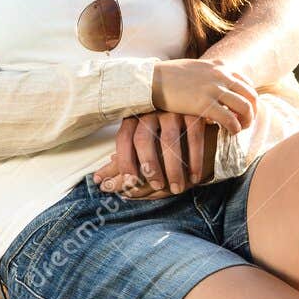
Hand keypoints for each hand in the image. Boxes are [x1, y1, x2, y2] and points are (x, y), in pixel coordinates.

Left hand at [94, 111, 217, 196]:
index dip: (125, 162)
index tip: (130, 183)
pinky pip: (193, 137)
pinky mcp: (195, 111)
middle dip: (149, 167)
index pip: (123, 139)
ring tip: (177, 188)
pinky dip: (194, 160)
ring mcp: (173, 110)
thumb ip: (121, 160)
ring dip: (173, 168)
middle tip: (157, 186)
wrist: (198, 113)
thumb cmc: (165, 137)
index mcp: (134, 118)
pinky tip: (195, 178)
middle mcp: (151, 112)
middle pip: (143, 139)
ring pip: (169, 140)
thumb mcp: (141, 146)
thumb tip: (100, 180)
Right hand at [150, 58, 257, 134]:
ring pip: (245, 107)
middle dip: (252, 112)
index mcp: (220, 66)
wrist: (151, 79)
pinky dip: (234, 128)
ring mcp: (214, 89)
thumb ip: (209, 75)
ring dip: (246, 121)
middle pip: (250, 95)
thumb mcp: (196, 68)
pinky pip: (229, 118)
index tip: (243, 110)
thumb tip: (215, 89)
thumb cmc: (169, 76)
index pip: (246, 83)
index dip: (249, 99)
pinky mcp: (204, 104)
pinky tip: (230, 133)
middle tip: (245, 123)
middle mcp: (221, 75)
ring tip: (239, 129)